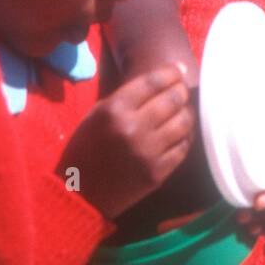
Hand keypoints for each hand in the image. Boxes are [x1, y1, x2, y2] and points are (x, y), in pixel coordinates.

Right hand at [57, 64, 194, 220]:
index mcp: (114, 110)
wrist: (78, 195)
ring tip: (181, 111)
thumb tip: (161, 81)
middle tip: (181, 90)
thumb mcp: (96, 116)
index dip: (172, 72)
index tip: (179, 69)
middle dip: (181, 91)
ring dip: (186, 113)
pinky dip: (184, 137)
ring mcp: (148, 152)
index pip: (153, 82)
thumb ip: (126, 98)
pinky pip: (183, 147)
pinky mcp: (158, 173)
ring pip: (184, 122)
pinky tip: (179, 134)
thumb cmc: (84, 150)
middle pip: (173, 99)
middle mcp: (134, 128)